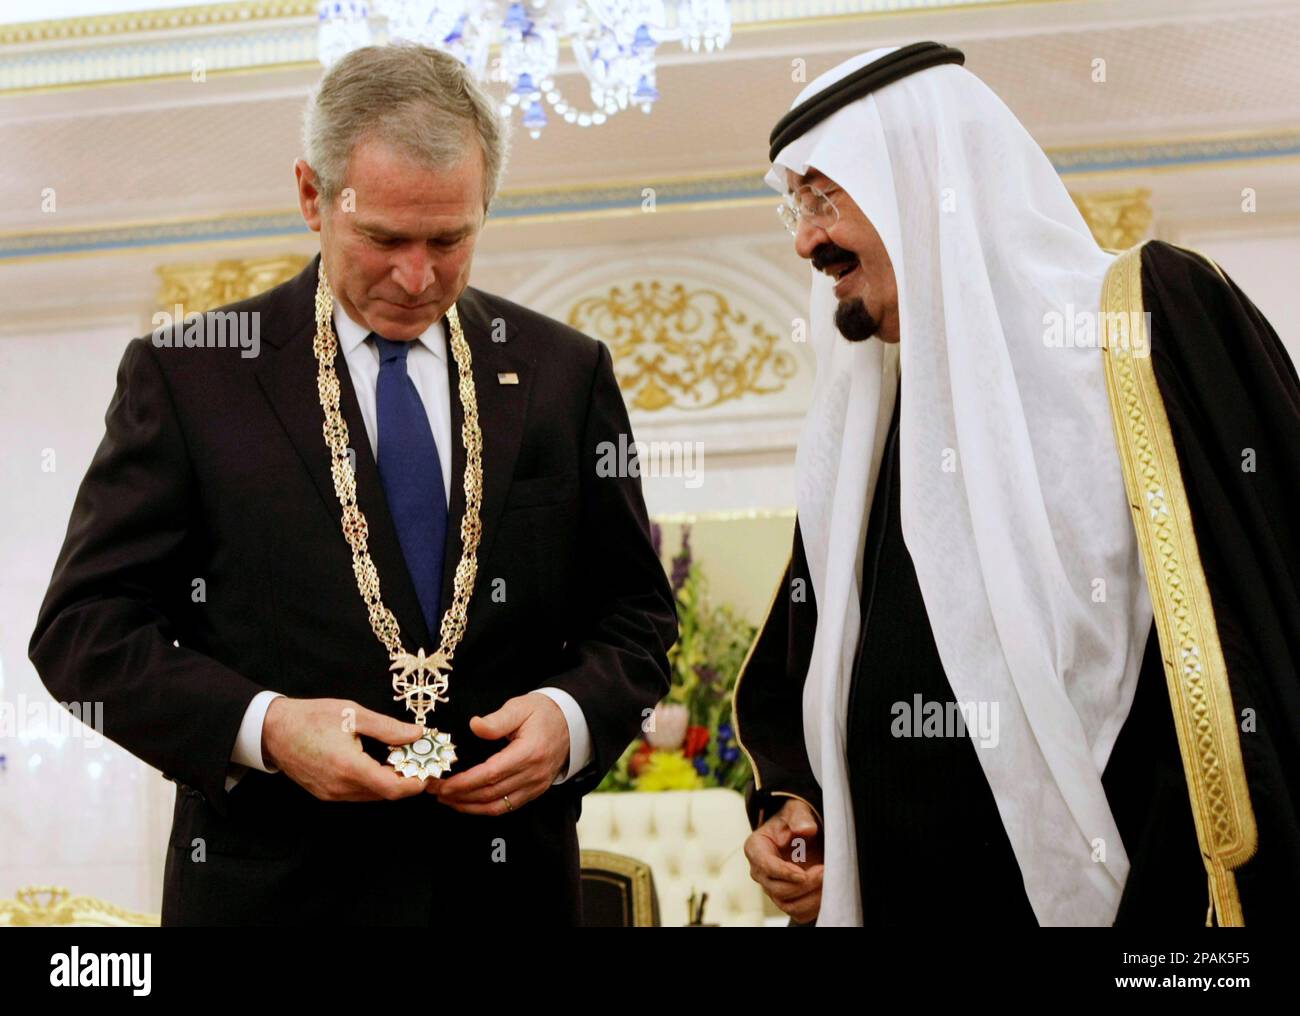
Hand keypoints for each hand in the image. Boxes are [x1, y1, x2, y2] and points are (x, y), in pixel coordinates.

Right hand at [262, 696, 429, 801]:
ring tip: (402, 760)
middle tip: (420, 761)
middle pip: (384, 794)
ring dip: (389, 783)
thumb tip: (417, 734)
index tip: (428, 771)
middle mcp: (340, 787)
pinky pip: (356, 794)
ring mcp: (331, 794)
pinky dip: (372, 783)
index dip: (414, 784)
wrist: (272, 730)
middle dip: (406, 781)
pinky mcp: (324, 794)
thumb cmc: (311, 717)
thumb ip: (388, 728)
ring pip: (371, 796)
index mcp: (348, 767)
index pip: (391, 789)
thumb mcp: (353, 714)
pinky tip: (379, 764)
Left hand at [425, 692, 569, 814]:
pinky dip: (485, 809)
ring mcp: (536, 785)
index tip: (442, 784)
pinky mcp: (535, 791)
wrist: (572, 723)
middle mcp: (533, 774)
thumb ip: (497, 719)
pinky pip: (508, 807)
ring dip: (469, 807)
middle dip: (459, 796)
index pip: (490, 775)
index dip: (464, 783)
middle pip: (490, 794)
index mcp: (528, 752)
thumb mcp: (520, 707)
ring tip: (447, 800)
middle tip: (434, 791)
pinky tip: (468, 803)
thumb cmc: (543, 712)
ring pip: (497, 806)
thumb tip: (474, 726)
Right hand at [743, 797, 823, 923]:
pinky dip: (814, 906)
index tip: (803, 873)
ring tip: (828, 880)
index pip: (764, 866)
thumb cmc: (794, 821)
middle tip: (825, 870)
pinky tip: (827, 890)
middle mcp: (760, 872)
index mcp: (756, 848)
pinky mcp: (788, 900)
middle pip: (777, 889)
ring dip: (811, 897)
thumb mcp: (796, 811)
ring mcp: (773, 888)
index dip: (784, 872)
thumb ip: (800, 817)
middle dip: (804, 883)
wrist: (802, 833)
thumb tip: (806, 829)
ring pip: (788, 905)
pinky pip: (799, 913)